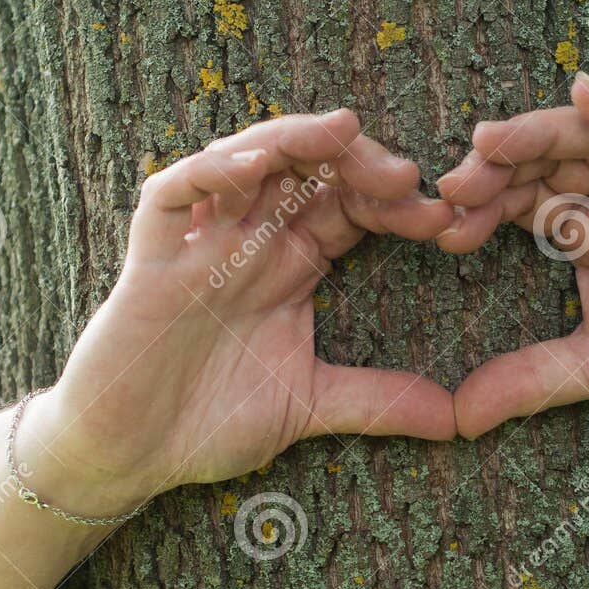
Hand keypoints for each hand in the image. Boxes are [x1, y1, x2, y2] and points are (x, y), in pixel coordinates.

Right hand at [21, 110, 457, 514]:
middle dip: (356, 160)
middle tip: (406, 174)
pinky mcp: (150, 260)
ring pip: (243, 161)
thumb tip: (457, 421)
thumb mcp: (309, 406)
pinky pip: (171, 194)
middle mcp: (249, 242)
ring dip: (291, 140)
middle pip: (305, 170)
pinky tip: (249, 168)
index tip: (446, 220)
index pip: (350, 206)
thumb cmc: (209, 421)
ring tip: (342, 131)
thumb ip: (378, 402)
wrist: (130, 456)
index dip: (397, 203)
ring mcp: (198, 244)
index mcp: (291, 264)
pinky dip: (207, 172)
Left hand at [438, 74, 588, 445]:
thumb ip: (531, 381)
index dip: (481, 206)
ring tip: (494, 138)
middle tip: (453, 181)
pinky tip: (587, 95)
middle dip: (500, 167)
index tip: (439, 226)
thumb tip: (457, 420)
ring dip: (544, 133)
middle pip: (550, 161)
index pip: (523, 201)